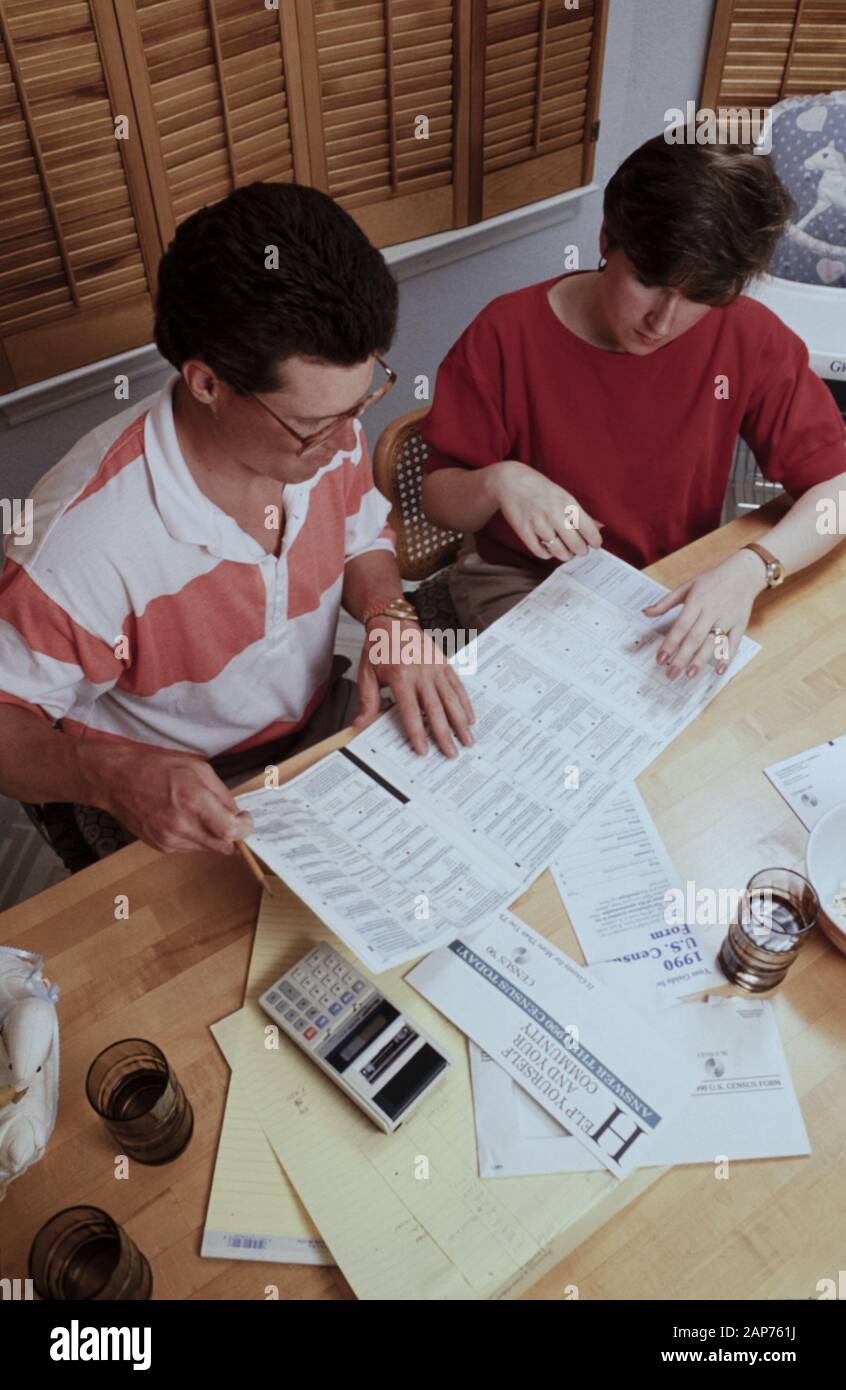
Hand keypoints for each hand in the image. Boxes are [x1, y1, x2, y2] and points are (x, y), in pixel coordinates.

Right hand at [96, 747, 253, 853]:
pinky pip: (189, 848)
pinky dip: (195, 837)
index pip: (230, 831)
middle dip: (232, 834)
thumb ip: (221, 793)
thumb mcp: (197, 769)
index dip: (244, 828)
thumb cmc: (157, 769)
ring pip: (207, 848)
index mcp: (193, 800)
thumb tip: (237, 813)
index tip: (245, 819)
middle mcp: (181, 824)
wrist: (119, 781)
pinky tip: (184, 820)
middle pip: (222, 845)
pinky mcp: (160, 846)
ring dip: (212, 836)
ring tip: (200, 815)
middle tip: (230, 821)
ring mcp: (169, 838)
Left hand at [353, 618, 474, 757]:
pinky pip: (457, 686)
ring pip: (451, 699)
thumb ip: (367, 700)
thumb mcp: (367, 673)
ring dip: (460, 722)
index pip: (410, 711)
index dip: (417, 733)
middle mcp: (421, 672)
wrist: (393, 622)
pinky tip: (470, 718)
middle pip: (435, 709)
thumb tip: (359, 724)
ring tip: (468, 741)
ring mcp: (435, 668)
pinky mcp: (444, 664)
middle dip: (445, 734)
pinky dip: (465, 703)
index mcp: (400, 676)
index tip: (423, 751)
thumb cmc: (378, 649)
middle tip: (452, 754)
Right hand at [489, 459, 603, 561]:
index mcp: (567, 503)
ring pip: (559, 551)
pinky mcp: (524, 531)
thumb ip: (580, 513)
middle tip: (580, 550)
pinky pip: (541, 552)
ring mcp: (538, 523)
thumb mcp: (563, 495)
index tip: (595, 545)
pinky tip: (550, 549)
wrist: (510, 481)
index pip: (588, 530)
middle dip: (581, 551)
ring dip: (566, 555)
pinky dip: (548, 554)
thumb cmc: (540, 489)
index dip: (594, 541)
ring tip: (567, 552)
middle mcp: (554, 514)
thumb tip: (599, 527)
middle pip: (576, 545)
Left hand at [641, 550, 766, 678]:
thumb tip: (645, 612)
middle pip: (695, 638)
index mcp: (697, 601)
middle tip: (671, 674)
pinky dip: (727, 657)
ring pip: (712, 643)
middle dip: (682, 658)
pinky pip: (733, 643)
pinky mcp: (740, 624)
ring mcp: (727, 619)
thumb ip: (665, 602)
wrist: (744, 572)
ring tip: (690, 674)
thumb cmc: (712, 580)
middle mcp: (711, 611)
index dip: (670, 644)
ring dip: (702, 660)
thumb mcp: (687, 586)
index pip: (681, 626)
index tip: (660, 659)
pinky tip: (718, 670)